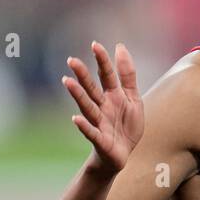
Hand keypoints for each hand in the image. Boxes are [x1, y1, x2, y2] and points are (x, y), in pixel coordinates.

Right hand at [62, 42, 143, 172]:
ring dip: (78, 95)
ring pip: (88, 106)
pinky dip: (83, 126)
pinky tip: (75, 118)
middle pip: (92, 88)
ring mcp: (99, 122)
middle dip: (83, 75)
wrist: (124, 154)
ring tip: (67, 82)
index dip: (102, 60)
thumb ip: (127, 75)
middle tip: (71, 60)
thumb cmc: (126, 125)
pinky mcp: (100, 140)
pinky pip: (91, 132)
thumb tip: (120, 47)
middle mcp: (102, 107)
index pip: (106, 74)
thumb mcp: (133, 97)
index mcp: (112, 95)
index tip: (95, 44)